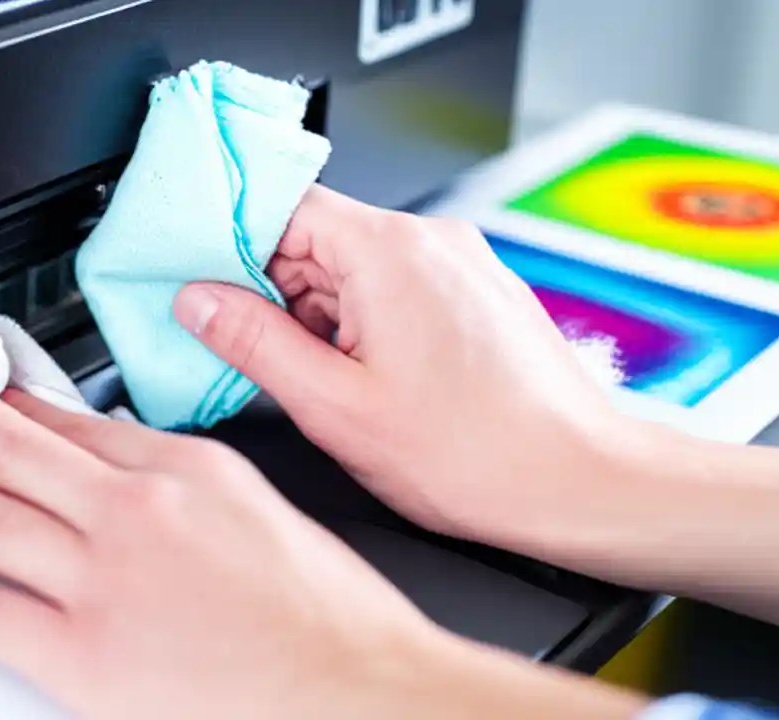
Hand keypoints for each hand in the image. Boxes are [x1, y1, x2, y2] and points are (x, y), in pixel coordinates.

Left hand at [0, 354, 643, 718]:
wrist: (357, 689)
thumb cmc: (322, 611)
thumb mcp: (255, 506)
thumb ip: (178, 478)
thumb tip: (115, 460)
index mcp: (183, 468)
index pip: (69, 417)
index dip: (2, 394)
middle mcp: (134, 512)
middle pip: (7, 442)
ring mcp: (102, 581)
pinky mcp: (83, 655)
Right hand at [173, 185, 621, 547]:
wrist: (579, 482)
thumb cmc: (477, 454)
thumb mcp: (336, 405)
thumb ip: (254, 343)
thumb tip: (199, 302)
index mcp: (390, 252)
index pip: (282, 206)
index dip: (231, 244)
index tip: (201, 285)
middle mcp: (430, 241)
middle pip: (315, 238)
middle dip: (274, 293)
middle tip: (257, 357)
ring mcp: (458, 265)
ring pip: (351, 268)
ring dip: (318, 317)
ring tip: (330, 386)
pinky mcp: (473, 294)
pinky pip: (392, 288)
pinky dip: (360, 325)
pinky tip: (364, 382)